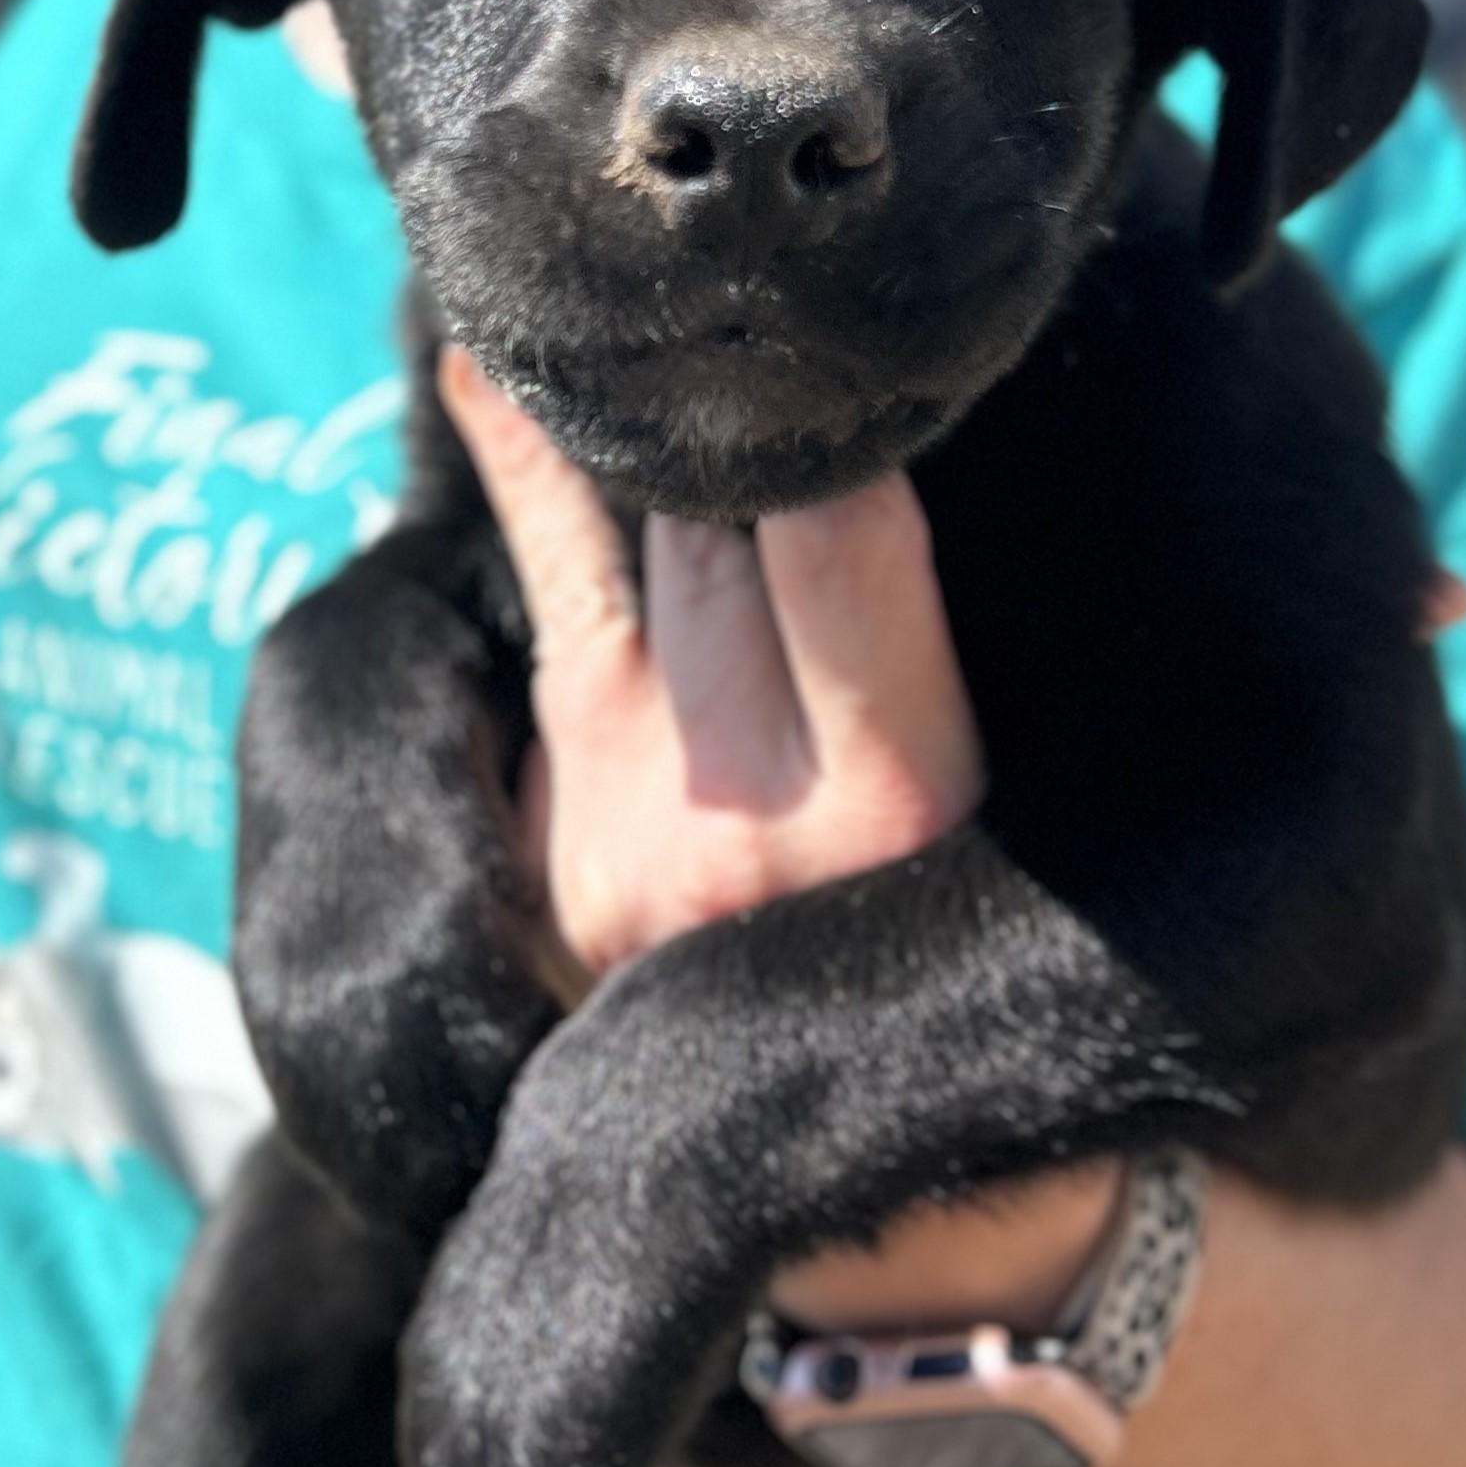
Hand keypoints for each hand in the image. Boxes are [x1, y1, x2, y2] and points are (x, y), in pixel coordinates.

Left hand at [439, 348, 986, 980]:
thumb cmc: (945, 940)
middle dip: (744, 433)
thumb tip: (871, 459)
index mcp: (902, 794)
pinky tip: (478, 374)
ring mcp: (630, 820)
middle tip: (753, 346)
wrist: (809, 1147)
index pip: (844, 533)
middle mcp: (754, 807)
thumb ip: (924, 647)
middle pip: (728, 531)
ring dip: (648, 438)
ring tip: (635, 319)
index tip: (842, 359)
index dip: (836, 429)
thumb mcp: (987, 804)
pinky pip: (554, 611)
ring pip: (641, 551)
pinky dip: (527, 484)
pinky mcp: (560, 836)